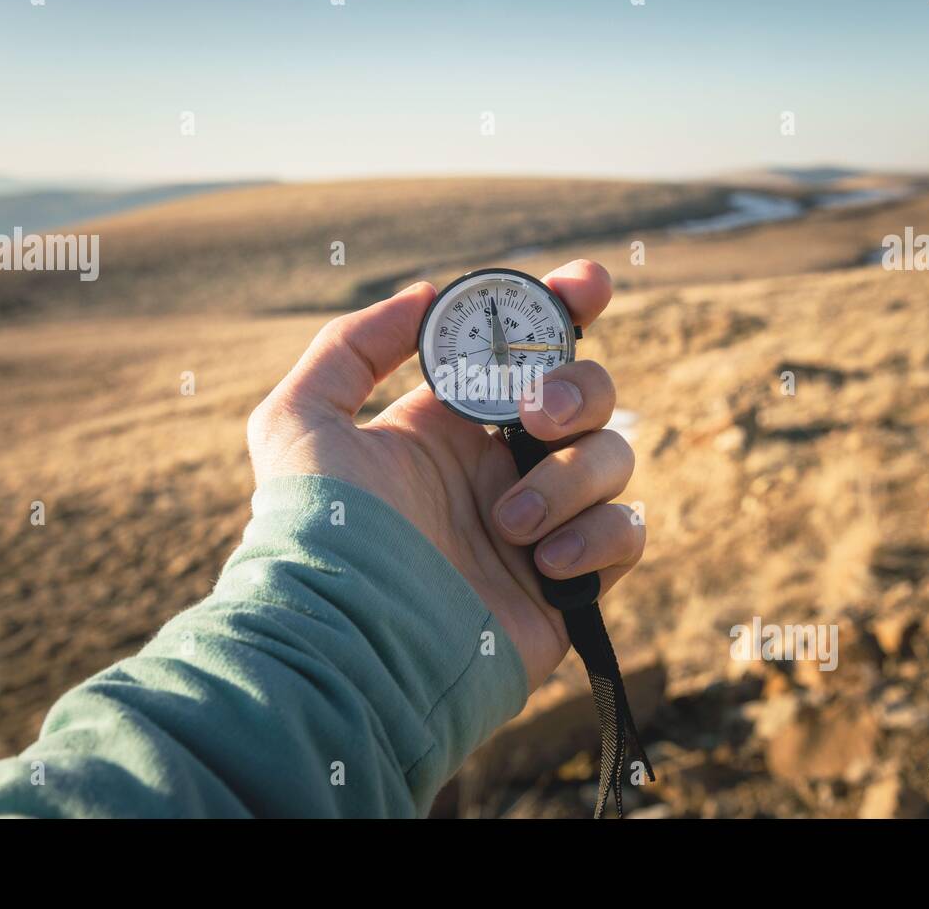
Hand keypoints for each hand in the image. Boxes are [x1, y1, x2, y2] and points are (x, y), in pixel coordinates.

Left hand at [246, 260, 642, 691]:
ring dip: (568, 477)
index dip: (565, 309)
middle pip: (589, 394)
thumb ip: (352, 345)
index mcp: (451, 425)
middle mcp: (501, 466)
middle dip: (577, 389)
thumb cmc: (317, 531)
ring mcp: (541, 524)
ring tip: (507, 522)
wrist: (351, 643)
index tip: (586, 285)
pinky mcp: (571, 585)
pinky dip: (600, 536)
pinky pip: (628, 534)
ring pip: (613, 458)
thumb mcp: (300, 421)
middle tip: (534, 416)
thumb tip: (426, 297)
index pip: (525, 352)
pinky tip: (544, 561)